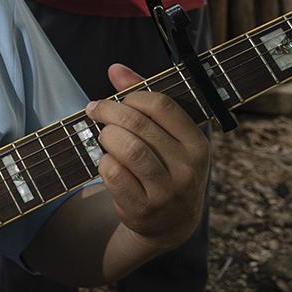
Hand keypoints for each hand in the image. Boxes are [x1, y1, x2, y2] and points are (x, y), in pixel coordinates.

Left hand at [85, 66, 211, 252]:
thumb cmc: (166, 166)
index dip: (132, 96)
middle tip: (95, 110)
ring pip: (127, 149)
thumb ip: (143, 99)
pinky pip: (113, 174)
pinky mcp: (143, 209)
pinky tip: (106, 161)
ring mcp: (166, 192)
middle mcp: (187, 169)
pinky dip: (103, 162)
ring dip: (106, 137)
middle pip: (138, 125)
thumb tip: (115, 68)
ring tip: (103, 136)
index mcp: (197, 145)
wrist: (171, 223)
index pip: (163, 105)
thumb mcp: (167, 136)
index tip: (118, 98)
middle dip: (109, 111)